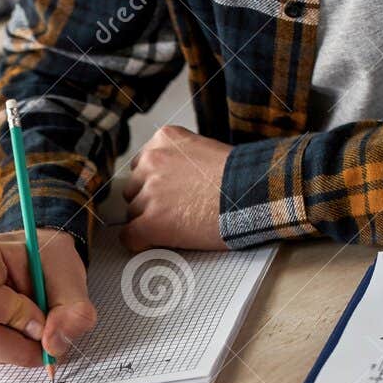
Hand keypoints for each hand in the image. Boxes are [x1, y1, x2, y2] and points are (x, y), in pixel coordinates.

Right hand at [0, 230, 96, 366]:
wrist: (33, 256)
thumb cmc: (45, 258)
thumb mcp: (68, 274)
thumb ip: (73, 310)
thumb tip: (54, 346)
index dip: (21, 320)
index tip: (43, 314)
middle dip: (18, 345)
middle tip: (44, 335)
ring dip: (14, 348)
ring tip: (31, 324)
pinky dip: (6, 349)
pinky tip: (17, 328)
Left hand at [121, 125, 231, 251]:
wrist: (253, 194)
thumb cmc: (240, 178)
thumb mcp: (205, 151)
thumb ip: (178, 160)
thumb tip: (166, 184)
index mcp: (164, 140)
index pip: (141, 165)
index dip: (154, 184)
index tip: (168, 194)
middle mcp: (152, 161)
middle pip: (134, 188)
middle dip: (150, 201)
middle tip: (175, 211)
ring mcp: (149, 192)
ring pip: (134, 212)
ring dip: (150, 220)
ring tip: (178, 224)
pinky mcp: (152, 222)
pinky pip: (129, 236)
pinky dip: (140, 242)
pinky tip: (155, 243)